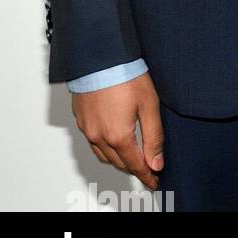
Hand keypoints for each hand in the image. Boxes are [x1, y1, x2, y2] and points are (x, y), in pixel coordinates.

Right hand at [70, 71, 163, 189]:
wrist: (100, 56)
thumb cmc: (125, 74)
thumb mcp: (149, 104)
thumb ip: (153, 136)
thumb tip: (156, 162)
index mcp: (118, 136)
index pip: (135, 164)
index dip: (146, 175)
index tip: (154, 181)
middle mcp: (99, 136)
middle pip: (118, 162)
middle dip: (133, 167)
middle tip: (147, 168)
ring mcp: (87, 128)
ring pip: (103, 154)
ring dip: (118, 158)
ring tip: (132, 156)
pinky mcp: (80, 119)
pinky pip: (93, 141)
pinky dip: (104, 146)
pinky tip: (113, 138)